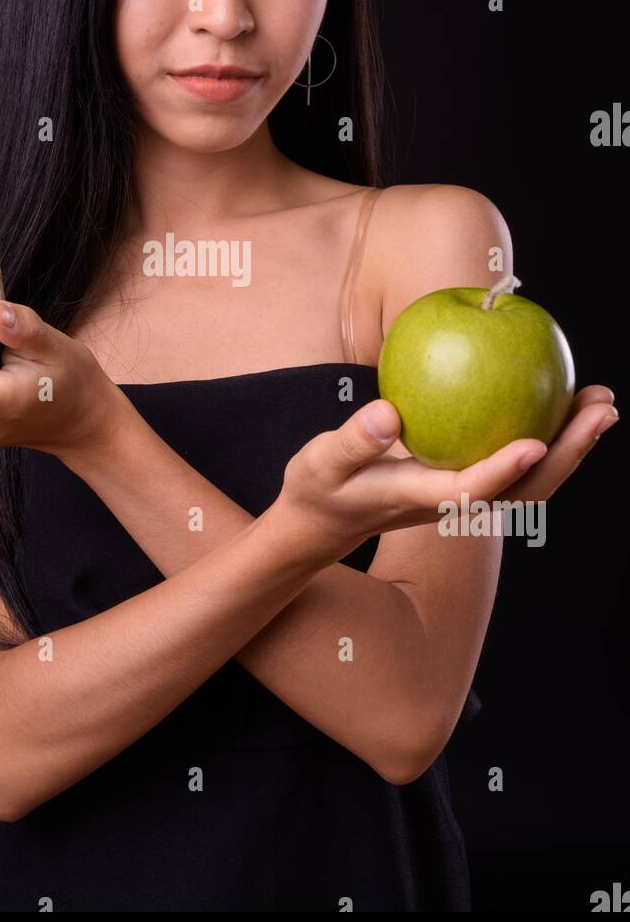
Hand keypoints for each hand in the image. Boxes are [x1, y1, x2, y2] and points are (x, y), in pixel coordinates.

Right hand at [280, 385, 617, 569]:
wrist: (323, 522)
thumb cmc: (319, 489)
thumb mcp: (320, 463)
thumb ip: (352, 441)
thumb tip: (388, 413)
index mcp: (419, 499)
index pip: (469, 491)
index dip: (504, 471)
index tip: (536, 443)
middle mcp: (454, 503)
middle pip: (524, 488)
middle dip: (568, 452)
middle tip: (602, 407)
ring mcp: (465, 496)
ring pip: (532, 480)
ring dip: (571, 445)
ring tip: (599, 402)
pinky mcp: (467, 482)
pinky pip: (518, 462)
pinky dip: (548, 435)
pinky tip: (558, 399)